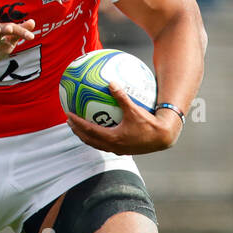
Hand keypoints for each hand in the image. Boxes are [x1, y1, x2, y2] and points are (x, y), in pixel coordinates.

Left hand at [65, 83, 181, 155]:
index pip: (88, 130)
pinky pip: (106, 144)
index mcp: (112, 138)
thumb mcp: (134, 108)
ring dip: (86, 136)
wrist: (163, 137)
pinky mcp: (124, 150)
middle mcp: (113, 146)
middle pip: (89, 139)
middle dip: (77, 131)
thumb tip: (110, 82)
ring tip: (80, 127)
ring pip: (96, 144)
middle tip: (69, 121)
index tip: (68, 114)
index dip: (77, 123)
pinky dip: (98, 138)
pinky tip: (101, 130)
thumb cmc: (150, 123)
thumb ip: (121, 96)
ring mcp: (118, 150)